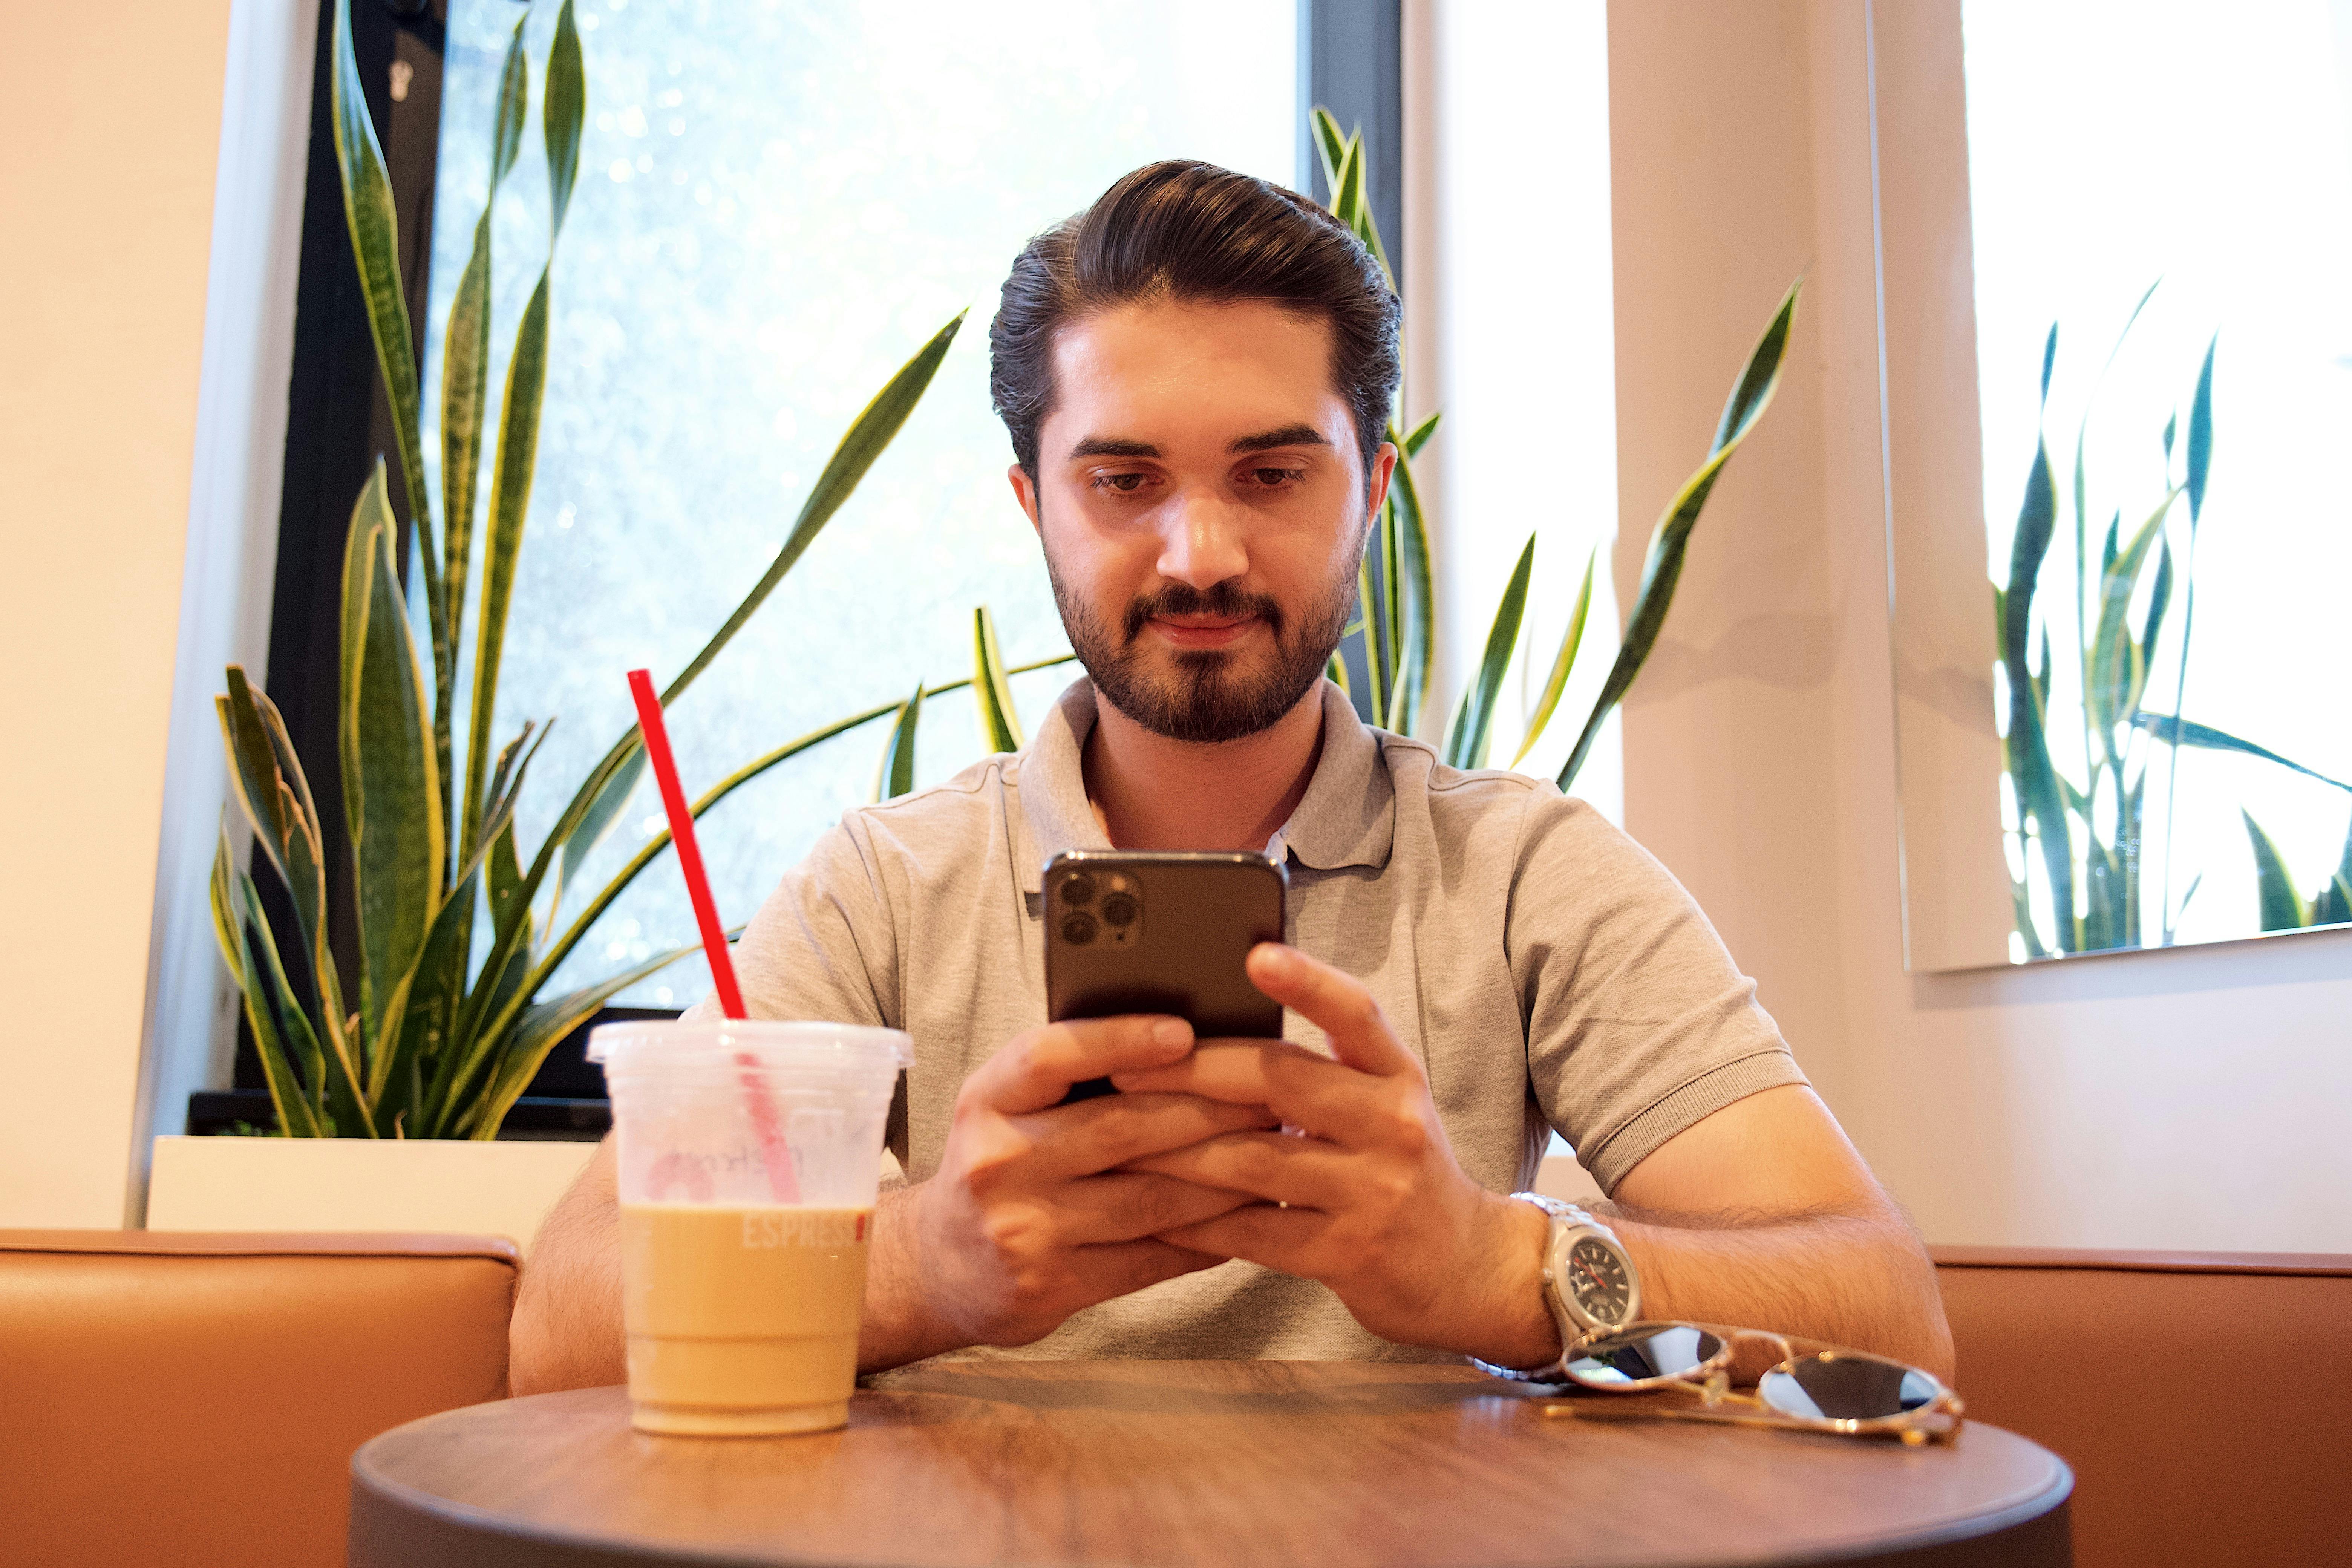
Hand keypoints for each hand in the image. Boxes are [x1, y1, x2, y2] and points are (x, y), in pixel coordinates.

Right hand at [905, 1014, 1279, 1349]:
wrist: (938, 1267)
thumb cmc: (999, 1166)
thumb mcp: (1007, 1107)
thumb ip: (1070, 1076)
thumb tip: (1182, 1041)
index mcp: (987, 1100)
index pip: (1050, 1056)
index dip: (1119, 1040)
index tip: (1184, 1032)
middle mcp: (999, 1161)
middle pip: (1121, 1126)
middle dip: (1208, 1110)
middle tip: (1269, 1096)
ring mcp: (1023, 1229)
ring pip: (1148, 1197)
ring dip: (1222, 1178)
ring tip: (1272, 1154)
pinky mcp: (1052, 1285)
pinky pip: (1148, 1258)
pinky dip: (1203, 1238)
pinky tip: (1243, 1218)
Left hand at [1110, 945, 1559, 1366]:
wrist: (1464, 1268)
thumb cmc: (1397, 1169)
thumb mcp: (1380, 1105)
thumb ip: (1320, 1070)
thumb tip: (1213, 1030)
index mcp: (1396, 1076)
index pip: (1356, 1013)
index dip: (1308, 982)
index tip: (1256, 954)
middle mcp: (1392, 1125)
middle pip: (1280, 1079)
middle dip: (1192, 1071)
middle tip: (1125, 1067)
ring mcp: (1372, 1192)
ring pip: (1253, 1160)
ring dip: (1176, 1151)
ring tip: (1119, 1140)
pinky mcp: (1348, 1254)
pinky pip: (1253, 1232)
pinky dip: (1198, 1223)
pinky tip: (1157, 1214)